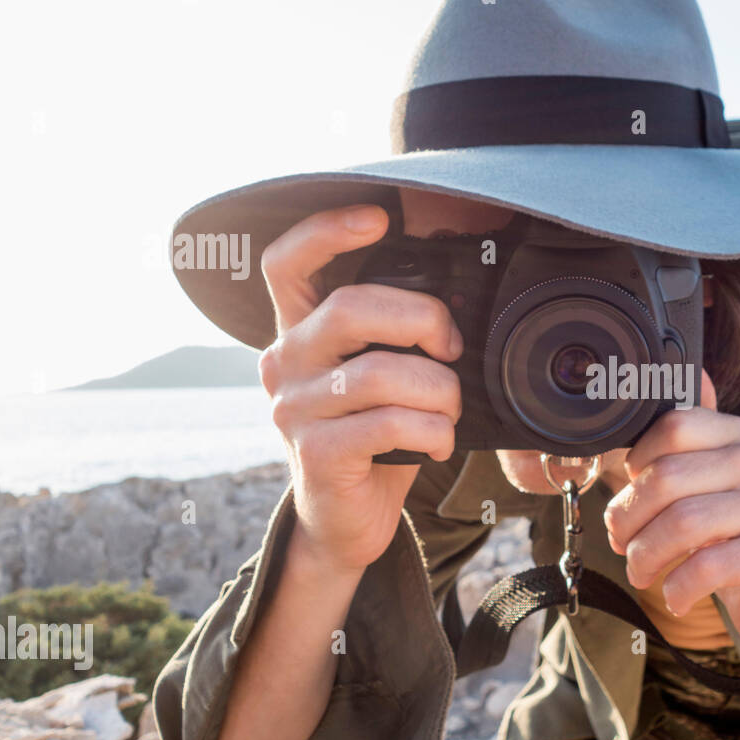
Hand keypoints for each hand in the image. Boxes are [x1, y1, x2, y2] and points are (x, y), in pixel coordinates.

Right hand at [257, 203, 463, 576]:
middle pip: (351, 308)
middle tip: (450, 349)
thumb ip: (394, 339)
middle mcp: (284, 363)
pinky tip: (438, 443)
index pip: (286, 263)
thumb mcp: (381, 379)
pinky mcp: (317, 454)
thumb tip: (455, 308)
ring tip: (449, 411)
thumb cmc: (375, 441)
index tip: (377, 218)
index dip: (326, 230)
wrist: (346, 522)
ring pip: (382, 373)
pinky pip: (391, 424)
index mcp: (299, 333)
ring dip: (439, 391)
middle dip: (422, 320)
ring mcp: (294, 410)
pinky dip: (433, 431)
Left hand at [602, 372, 739, 674]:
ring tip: (640, 573)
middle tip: (620, 545)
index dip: (636, 465)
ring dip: (646, 555)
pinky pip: (709, 566)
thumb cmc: (733, 542)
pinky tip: (675, 598)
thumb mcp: (703, 494)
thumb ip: (671, 458)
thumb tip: (623, 423)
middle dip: (628, 517)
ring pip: (684, 522)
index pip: (675, 427)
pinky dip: (678, 587)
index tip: (628, 500)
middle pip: (670, 475)